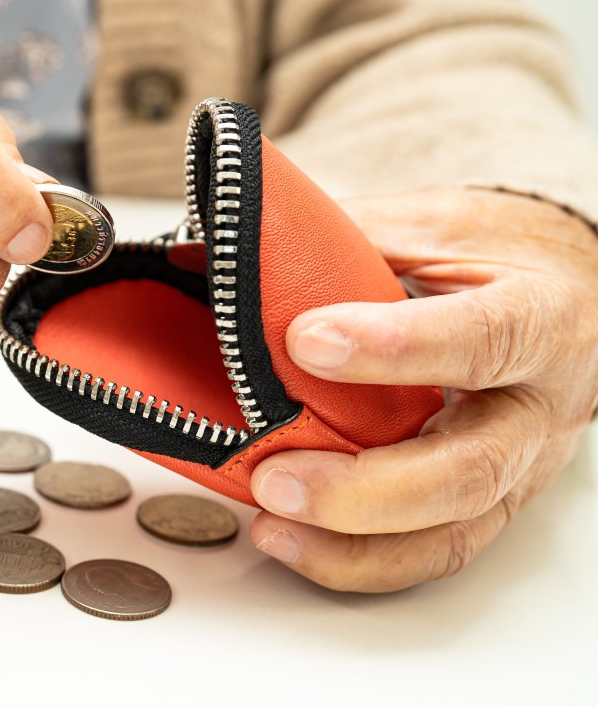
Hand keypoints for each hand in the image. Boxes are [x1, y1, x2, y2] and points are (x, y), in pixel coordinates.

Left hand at [249, 188, 597, 591]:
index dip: (397, 347)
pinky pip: (431, 553)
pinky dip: (357, 560)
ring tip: (270, 519)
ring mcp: (518, 467)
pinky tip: (291, 542)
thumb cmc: (497, 258)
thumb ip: (343, 238)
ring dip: (352, 540)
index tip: (306, 340)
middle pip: (467, 468)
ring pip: (450, 529)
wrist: (572, 296)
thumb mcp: (432, 225)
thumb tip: (224, 246)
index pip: (482, 337)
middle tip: (274, 474)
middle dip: (363, 485)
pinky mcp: (488, 505)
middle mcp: (537, 406)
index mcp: (540, 316)